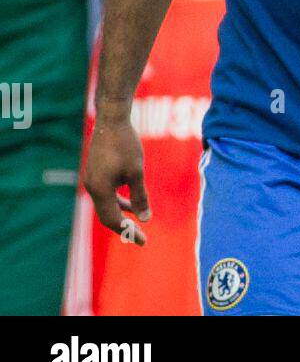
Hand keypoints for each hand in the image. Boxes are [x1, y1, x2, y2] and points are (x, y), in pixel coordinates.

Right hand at [83, 115, 149, 245]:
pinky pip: (105, 193)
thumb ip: (139, 196)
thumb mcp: (136, 171)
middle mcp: (92, 187)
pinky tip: (129, 199)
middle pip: (107, 216)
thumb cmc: (126, 144)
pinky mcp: (95, 172)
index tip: (143, 241)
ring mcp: (92, 180)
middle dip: (124, 227)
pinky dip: (118, 199)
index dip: (128, 232)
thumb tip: (144, 218)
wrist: (111, 120)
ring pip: (106, 204)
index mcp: (100, 190)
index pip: (113, 220)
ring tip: (137, 220)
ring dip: (121, 213)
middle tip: (141, 238)